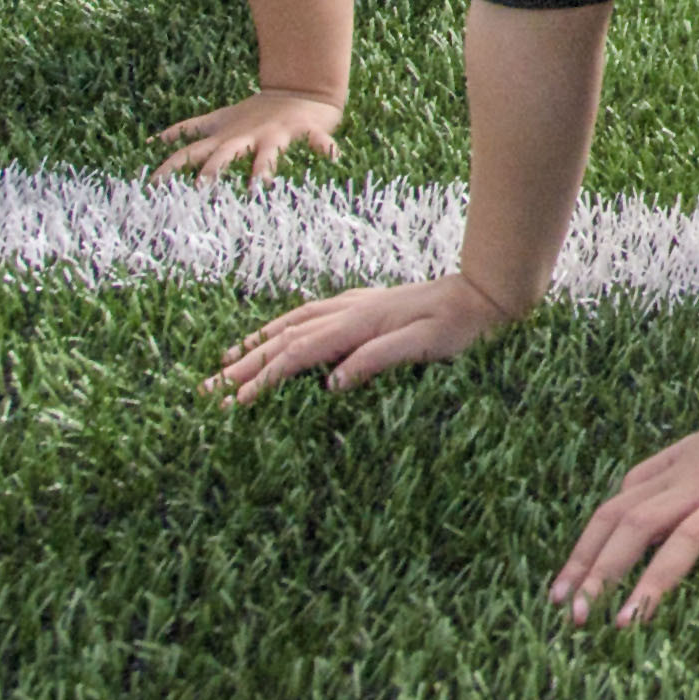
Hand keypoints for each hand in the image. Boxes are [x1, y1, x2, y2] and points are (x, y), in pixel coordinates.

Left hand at [153, 88, 348, 184]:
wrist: (298, 91)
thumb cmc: (254, 114)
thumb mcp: (217, 120)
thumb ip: (188, 129)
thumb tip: (152, 141)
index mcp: (224, 137)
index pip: (189, 152)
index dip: (169, 167)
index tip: (151, 185)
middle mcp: (246, 137)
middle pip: (224, 154)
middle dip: (213, 170)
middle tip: (200, 188)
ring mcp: (274, 135)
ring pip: (267, 153)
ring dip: (263, 169)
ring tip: (261, 186)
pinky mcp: (303, 131)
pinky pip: (317, 140)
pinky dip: (324, 147)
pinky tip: (333, 157)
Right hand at [206, 269, 519, 405]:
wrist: (490, 293)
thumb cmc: (464, 326)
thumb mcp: (427, 347)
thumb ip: (379, 361)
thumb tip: (333, 383)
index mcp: (360, 324)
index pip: (298, 355)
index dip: (264, 380)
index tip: (234, 406)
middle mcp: (352, 310)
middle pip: (285, 338)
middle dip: (245, 365)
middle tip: (208, 391)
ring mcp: (358, 305)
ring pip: (294, 323)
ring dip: (259, 343)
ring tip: (227, 361)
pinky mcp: (368, 305)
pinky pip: (313, 315)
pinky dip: (286, 326)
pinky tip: (280, 334)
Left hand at [554, 405, 698, 624]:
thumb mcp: (688, 455)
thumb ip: (651, 481)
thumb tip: (613, 514)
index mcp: (671, 476)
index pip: (613, 513)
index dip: (583, 553)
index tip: (559, 597)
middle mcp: (696, 485)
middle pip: (636, 523)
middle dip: (602, 570)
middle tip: (578, 617)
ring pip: (688, 535)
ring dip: (656, 579)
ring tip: (630, 621)